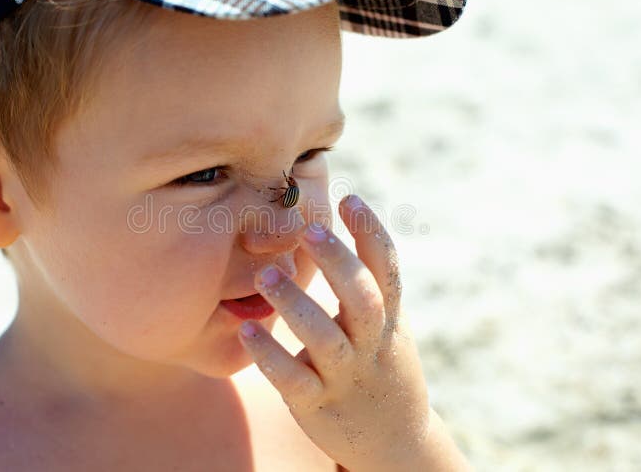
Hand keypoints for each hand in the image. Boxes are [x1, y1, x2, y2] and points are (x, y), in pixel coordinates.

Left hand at [238, 194, 431, 471]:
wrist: (395, 441)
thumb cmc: (380, 366)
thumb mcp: (386, 327)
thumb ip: (366, 286)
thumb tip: (334, 230)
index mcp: (389, 320)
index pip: (387, 269)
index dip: (372, 233)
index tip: (349, 198)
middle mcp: (372, 345)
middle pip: (362, 298)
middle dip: (339, 262)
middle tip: (309, 229)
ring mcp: (347, 376)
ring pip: (325, 339)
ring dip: (296, 306)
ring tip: (266, 276)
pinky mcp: (319, 405)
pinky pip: (293, 380)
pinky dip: (270, 355)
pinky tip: (245, 329)